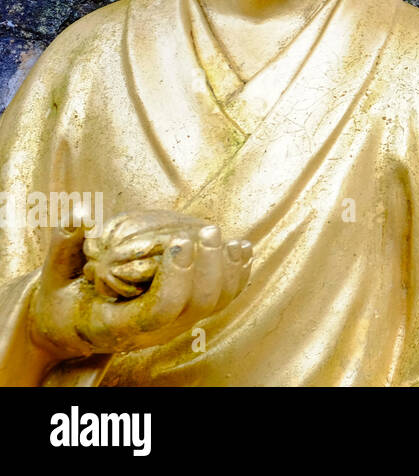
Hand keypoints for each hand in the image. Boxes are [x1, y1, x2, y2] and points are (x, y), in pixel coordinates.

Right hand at [27, 210, 252, 361]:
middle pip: (198, 304)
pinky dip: (237, 271)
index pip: (161, 310)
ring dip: (228, 268)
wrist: (75, 325)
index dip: (176, 277)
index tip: (178, 242)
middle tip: (208, 230)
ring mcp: (177, 321)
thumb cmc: (63, 299)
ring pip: (218, 302)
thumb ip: (63, 248)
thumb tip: (77, 212)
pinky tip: (240, 247)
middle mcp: (157, 329)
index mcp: (121, 324)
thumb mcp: (55, 278)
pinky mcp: (190, 308)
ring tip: (228, 237)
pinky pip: (225, 296)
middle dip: (209, 266)